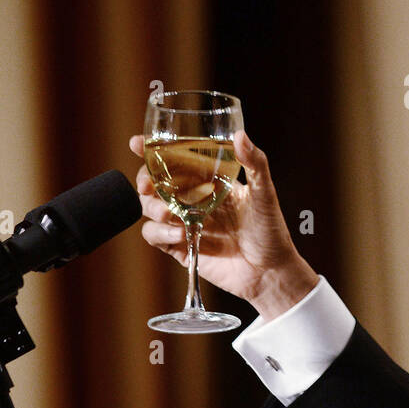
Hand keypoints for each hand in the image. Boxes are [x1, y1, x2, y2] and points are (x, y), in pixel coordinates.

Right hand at [130, 131, 318, 320]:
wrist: (270, 271)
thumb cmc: (270, 229)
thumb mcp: (265, 193)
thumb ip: (255, 163)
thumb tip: (240, 136)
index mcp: (208, 181)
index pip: (175, 160)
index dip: (153, 150)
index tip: (138, 142)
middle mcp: (192, 200)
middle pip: (155, 183)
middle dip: (144, 180)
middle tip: (148, 184)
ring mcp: (185, 224)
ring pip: (150, 209)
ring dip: (151, 207)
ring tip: (169, 213)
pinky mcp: (181, 248)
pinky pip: (156, 236)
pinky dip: (159, 233)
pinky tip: (178, 234)